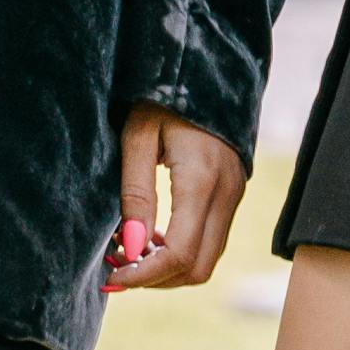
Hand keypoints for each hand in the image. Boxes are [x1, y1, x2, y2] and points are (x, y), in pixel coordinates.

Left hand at [107, 109, 246, 292]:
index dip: (145, 274)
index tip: (113, 278)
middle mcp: (226, 194)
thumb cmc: (162, 98)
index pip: (180, 253)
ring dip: (169, 268)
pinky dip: (183, 253)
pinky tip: (154, 238)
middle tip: (119, 271)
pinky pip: (212, 241)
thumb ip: (136, 194)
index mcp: (201, 181)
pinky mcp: (233, 195)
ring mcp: (235, 196)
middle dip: (157, 279)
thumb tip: (133, 247)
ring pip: (208, 259)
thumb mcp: (137, 138)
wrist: (203, 69)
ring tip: (131, 254)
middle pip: (198, 268)